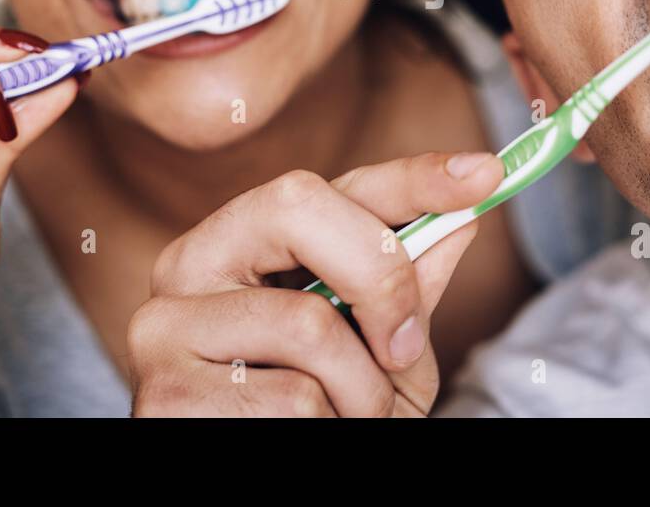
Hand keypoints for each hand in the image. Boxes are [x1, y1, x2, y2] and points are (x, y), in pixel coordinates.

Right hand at [128, 151, 503, 416]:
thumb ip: (407, 290)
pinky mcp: (165, 392)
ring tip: (346, 419)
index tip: (483, 174)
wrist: (257, 491)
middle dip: (381, 275)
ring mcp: (167, 324)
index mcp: (241, 240)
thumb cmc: (315, 418)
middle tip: (402, 348)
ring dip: (362, 391)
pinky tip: (302, 438)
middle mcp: (191, 264)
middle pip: (298, 205)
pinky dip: (329, 429)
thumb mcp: (375, 353)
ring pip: (308, 322)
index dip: (409, 177)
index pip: (327, 186)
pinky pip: (293, 398)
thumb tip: (461, 218)